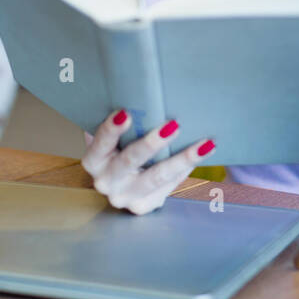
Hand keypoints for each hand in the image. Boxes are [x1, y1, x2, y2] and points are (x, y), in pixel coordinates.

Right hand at [81, 109, 215, 214]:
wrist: (120, 184)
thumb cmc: (118, 148)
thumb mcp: (111, 137)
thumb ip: (118, 121)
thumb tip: (138, 92)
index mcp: (93, 161)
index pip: (100, 144)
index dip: (111, 130)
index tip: (126, 113)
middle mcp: (106, 182)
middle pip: (129, 161)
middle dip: (152, 143)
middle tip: (174, 125)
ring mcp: (125, 197)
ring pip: (156, 178)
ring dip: (182, 159)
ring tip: (204, 144)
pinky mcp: (143, 206)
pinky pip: (168, 186)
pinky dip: (185, 169)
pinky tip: (203, 153)